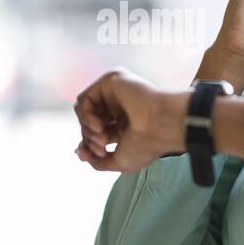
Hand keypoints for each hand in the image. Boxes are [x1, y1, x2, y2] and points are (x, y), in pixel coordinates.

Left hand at [72, 67, 186, 172]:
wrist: (162, 126)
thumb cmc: (147, 145)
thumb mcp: (120, 162)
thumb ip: (98, 162)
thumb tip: (81, 154)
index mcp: (122, 124)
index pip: (94, 132)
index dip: (86, 144)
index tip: (86, 155)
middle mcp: (117, 107)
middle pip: (87, 122)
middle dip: (88, 139)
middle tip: (102, 148)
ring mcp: (114, 94)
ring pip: (83, 110)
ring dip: (87, 128)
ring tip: (102, 138)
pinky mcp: (110, 81)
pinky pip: (85, 99)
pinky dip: (86, 116)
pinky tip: (98, 125)